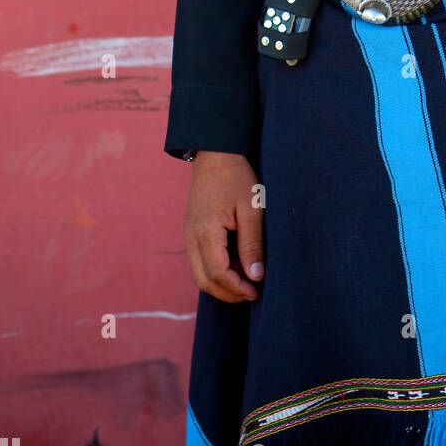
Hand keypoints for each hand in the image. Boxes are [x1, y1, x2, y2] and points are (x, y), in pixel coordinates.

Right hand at [183, 151, 263, 302]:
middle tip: (251, 293)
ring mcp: (188, 234)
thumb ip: (252, 243)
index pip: (218, 274)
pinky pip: (198, 260)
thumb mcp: (251, 208)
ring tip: (245, 281)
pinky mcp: (191, 230)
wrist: (215, 152)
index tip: (256, 291)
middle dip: (227, 293)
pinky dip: (214, 270)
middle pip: (203, 280)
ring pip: (198, 273)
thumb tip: (255, 275)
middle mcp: (191, 236)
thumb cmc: (236, 177)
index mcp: (206, 232)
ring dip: (220, 283)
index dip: (237, 288)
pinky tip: (234, 265)